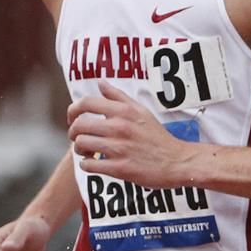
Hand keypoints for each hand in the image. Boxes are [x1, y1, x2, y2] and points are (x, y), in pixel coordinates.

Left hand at [68, 81, 196, 187]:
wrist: (177, 161)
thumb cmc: (157, 136)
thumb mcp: (141, 111)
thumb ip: (118, 96)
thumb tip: (100, 82)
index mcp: (125, 112)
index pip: (86, 103)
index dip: (73, 110)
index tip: (73, 118)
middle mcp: (121, 128)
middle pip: (79, 126)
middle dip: (73, 132)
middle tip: (78, 138)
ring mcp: (120, 148)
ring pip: (81, 145)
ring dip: (79, 149)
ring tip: (88, 151)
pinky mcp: (120, 168)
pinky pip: (89, 165)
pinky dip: (86, 164)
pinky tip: (94, 163)